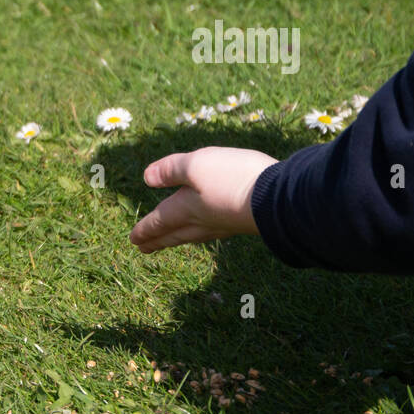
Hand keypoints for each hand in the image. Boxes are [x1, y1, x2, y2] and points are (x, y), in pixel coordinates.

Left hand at [130, 147, 277, 252]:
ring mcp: (224, 224)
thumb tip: (146, 178)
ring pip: (194, 235)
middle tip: (144, 249)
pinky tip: (211, 230)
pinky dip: (202, 234)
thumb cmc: (232, 178)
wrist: (280, 198)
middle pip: (174, 233)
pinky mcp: (243, 223)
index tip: (133, 240)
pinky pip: (214, 232)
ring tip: (171, 241)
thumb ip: (170, 170)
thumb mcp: (196, 164)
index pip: (159, 220)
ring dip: (178, 239)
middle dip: (157, 240)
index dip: (145, 229)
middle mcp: (202, 220)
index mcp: (185, 208)